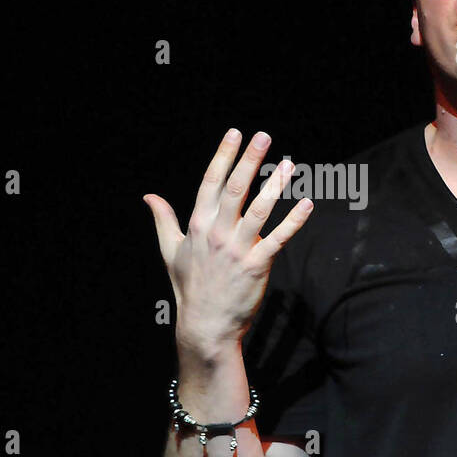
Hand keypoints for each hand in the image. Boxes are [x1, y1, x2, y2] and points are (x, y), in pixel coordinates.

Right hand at [143, 129, 312, 357]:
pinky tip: (307, 204)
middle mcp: (216, 232)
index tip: (235, 133)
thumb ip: (164, 219)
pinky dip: (293, 221)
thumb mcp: (171, 250)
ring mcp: (236, 249)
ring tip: (289, 164)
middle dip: (250, 160)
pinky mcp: (256, 266)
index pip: (211, 182)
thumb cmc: (190, 286)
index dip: (224, 155)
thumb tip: (149, 196)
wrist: (205, 323)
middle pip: (236, 189)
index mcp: (198, 224)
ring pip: (258, 210)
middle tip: (263, 136)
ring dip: (275, 186)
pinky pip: (277, 239)